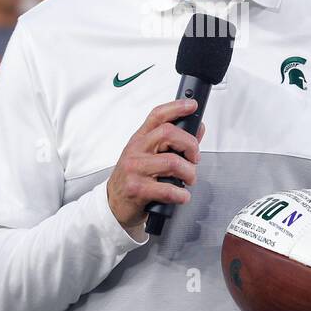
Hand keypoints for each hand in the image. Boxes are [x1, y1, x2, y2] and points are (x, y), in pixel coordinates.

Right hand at [106, 99, 204, 237]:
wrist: (113, 205)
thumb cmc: (134, 179)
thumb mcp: (149, 156)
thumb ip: (174, 143)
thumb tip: (197, 130)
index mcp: (140, 139)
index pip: (157, 116)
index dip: (176, 107)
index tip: (192, 106)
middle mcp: (136, 151)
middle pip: (168, 133)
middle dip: (190, 145)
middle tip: (194, 158)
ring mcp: (135, 170)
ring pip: (173, 163)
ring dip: (189, 173)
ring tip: (188, 179)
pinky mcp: (137, 190)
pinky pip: (168, 189)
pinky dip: (181, 195)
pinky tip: (181, 195)